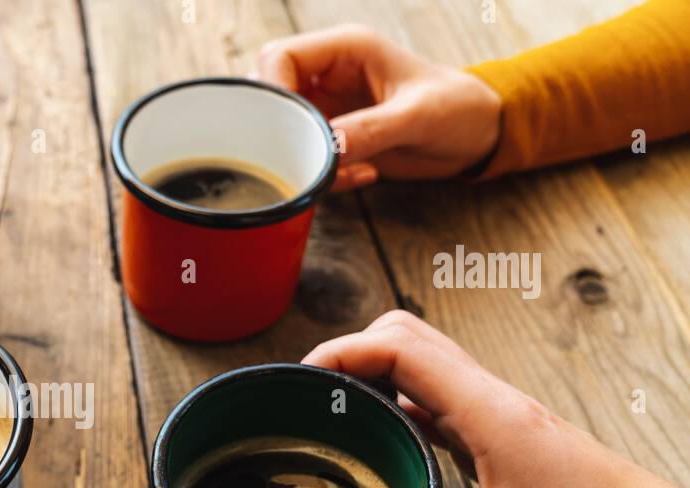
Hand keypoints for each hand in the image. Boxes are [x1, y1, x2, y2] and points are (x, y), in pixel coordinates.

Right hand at [254, 25, 502, 189]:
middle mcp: (328, 77)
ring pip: (282, 133)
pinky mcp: (332, 141)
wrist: (478, 135)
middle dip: (284, 134)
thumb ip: (371, 129)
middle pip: (270, 97)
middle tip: (310, 157)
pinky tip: (362, 176)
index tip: (284, 129)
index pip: (279, 58)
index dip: (271, 91)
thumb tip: (327, 148)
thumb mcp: (419, 116)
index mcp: (346, 50)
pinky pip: (305, 159)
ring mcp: (327, 110)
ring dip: (305, 161)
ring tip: (346, 171)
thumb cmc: (458, 108)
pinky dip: (325, 176)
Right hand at [303, 311, 689, 487]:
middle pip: (407, 336)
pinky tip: (379, 441)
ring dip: (372, 371)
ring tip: (329, 412)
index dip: (344, 351)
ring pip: (423, 361)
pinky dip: (398, 402)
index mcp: (493, 416)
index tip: (302, 380)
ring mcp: (499, 416)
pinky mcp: (502, 436)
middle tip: (306, 395)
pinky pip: (437, 398)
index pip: (404, 348)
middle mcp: (494, 403)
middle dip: (348, 351)